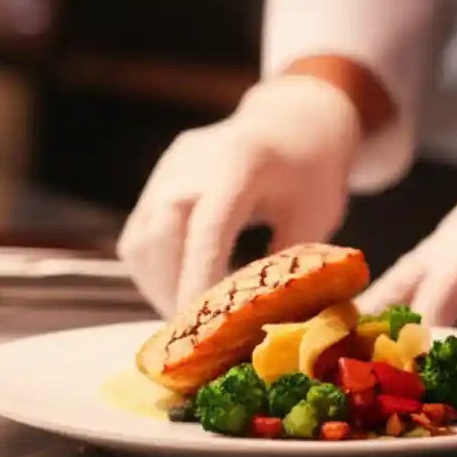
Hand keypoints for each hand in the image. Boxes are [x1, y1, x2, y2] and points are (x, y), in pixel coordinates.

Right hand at [118, 75, 360, 316]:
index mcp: (241, 165)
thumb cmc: (312, 172)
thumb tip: (264, 322)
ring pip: (141, 240)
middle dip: (173, 292)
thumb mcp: (316, 217)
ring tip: (189, 316)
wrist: (291, 121)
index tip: (199, 327)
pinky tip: (182, 288)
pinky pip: (140, 233)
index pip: (207, 229)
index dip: (198, 280)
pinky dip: (154, 269)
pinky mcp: (158, 179)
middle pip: (161, 237)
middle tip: (196, 335)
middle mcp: (192, 164)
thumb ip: (286, 265)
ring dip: (158, 285)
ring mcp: (168, 169)